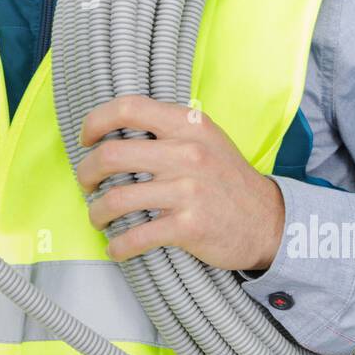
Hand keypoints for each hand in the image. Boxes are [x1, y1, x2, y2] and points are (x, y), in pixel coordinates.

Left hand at [76, 94, 284, 269]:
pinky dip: (118, 245)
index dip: (96, 121)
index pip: (128, 107)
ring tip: (99, 217)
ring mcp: (188, 190)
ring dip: (97, 212)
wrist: (268, 221)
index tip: (87, 139)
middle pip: (111, 154)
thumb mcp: (205, 139)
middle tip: (86, 184)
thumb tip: (115, 133)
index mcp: (187, 125)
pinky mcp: (189, 226)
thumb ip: (168, 130)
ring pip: (116, 199)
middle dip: (86, 173)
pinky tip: (116, 247)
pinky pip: (136, 236)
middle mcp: (187, 153)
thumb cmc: (227, 180)